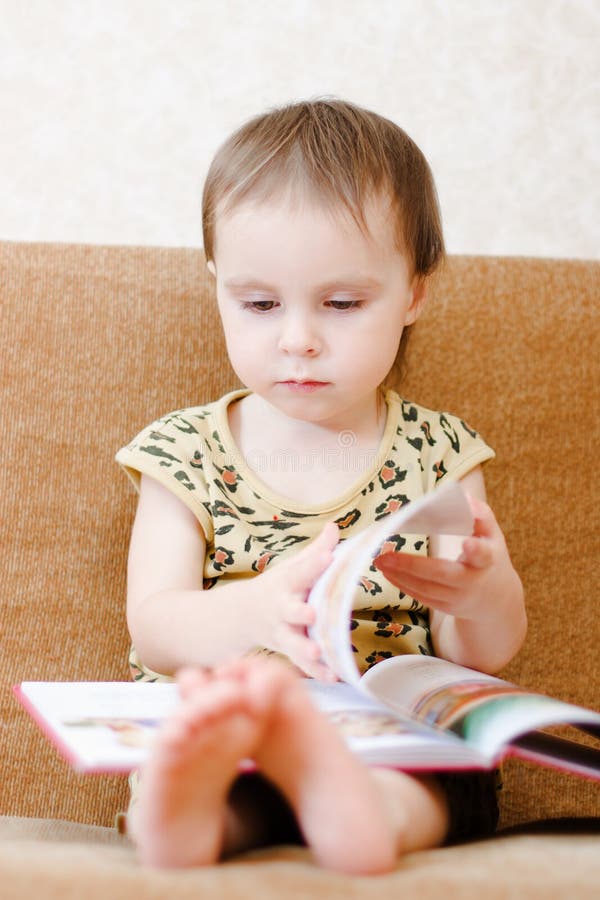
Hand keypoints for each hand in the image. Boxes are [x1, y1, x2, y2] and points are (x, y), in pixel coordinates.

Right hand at [249, 521, 338, 678]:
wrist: (241, 616)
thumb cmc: (277, 587)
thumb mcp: (292, 567)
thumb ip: (316, 550)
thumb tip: (334, 526)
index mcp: (286, 583)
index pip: (300, 571)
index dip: (314, 564)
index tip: (328, 556)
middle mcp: (281, 609)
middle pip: (290, 611)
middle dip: (299, 613)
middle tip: (311, 614)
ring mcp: (282, 632)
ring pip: (292, 643)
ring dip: (304, 649)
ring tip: (318, 652)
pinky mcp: (287, 651)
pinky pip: (302, 666)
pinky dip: (316, 672)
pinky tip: (334, 676)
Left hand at [373, 496, 521, 623]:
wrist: (495, 599)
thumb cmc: (488, 556)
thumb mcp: (491, 535)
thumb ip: (480, 515)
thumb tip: (462, 497)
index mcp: (486, 560)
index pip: (482, 555)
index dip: (475, 550)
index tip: (466, 542)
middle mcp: (472, 581)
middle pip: (442, 574)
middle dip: (412, 566)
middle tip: (384, 555)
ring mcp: (458, 598)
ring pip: (426, 589)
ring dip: (400, 575)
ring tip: (379, 560)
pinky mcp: (445, 607)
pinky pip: (421, 596)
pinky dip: (402, 584)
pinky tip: (387, 571)